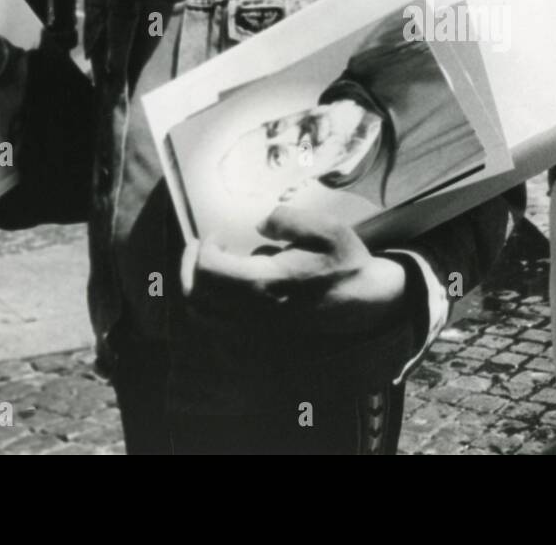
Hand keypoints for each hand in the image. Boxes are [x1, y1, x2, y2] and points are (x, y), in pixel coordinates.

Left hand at [182, 205, 407, 334]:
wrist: (365, 301)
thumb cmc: (345, 262)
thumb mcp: (327, 229)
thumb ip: (288, 219)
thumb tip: (258, 224)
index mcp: (266, 283)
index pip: (210, 270)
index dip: (204, 248)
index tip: (217, 234)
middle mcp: (254, 310)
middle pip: (197, 295)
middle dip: (190, 267)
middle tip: (198, 247)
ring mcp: (256, 328)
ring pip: (203, 316)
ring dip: (196, 288)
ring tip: (207, 266)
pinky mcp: (261, 335)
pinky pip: (219, 327)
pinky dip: (210, 307)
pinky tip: (225, 288)